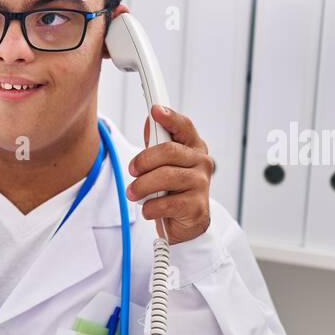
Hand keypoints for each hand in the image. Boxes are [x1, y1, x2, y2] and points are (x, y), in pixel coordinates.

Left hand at [126, 104, 213, 243]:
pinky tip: (149, 208)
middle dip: (143, 161)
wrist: (185, 225)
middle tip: (132, 171)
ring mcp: (201, 185)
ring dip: (142, 186)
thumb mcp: (163, 165)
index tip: (155, 110)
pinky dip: (149, 207)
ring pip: (165, 177)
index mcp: (193, 149)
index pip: (184, 127)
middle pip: (169, 151)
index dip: (170, 118)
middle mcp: (201, 163)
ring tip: (133, 193)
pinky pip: (165, 203)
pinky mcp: (197, 207)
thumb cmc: (173, 191)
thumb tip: (150, 120)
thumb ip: (157, 144)